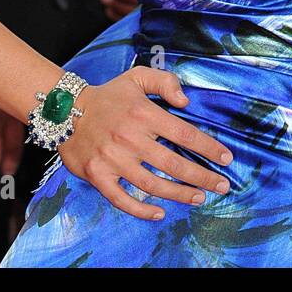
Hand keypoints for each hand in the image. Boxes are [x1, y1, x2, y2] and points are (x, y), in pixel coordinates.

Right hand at [57, 66, 231, 220]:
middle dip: (203, 177)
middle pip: (174, 164)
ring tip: (200, 198)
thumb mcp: (138, 77)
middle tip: (222, 185)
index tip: (227, 159)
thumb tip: (186, 101)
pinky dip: (141, 210)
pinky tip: (160, 213)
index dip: (209, 148)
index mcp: (144, 114)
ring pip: (153, 185)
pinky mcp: (97, 175)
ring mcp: (113, 159)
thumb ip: (166, 82)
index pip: (185, 135)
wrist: (64, 110)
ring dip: (180, 194)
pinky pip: (122, 199)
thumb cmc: (108, 96)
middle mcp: (130, 138)